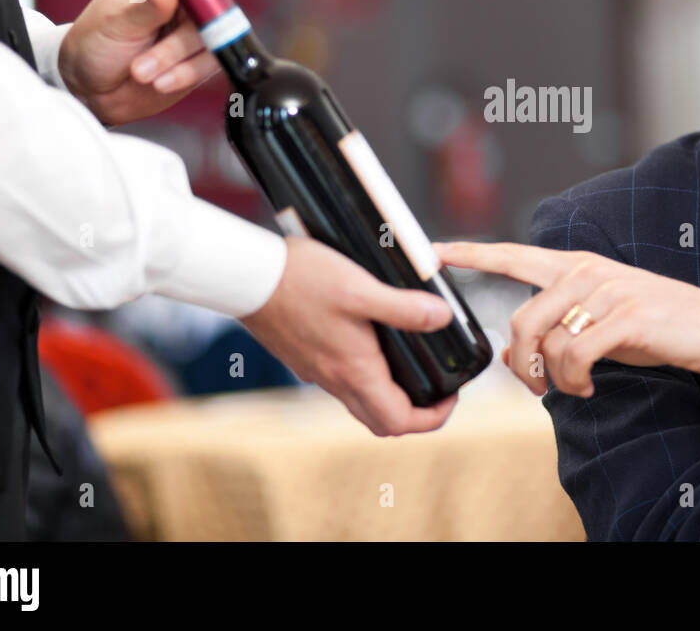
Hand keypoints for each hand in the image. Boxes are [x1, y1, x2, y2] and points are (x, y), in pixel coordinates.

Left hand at [57, 0, 253, 125]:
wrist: (93, 89)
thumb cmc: (97, 42)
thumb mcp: (115, 21)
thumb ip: (145, 6)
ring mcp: (195, 27)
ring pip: (212, 31)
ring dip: (177, 54)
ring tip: (141, 70)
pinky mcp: (202, 58)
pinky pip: (210, 62)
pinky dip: (185, 73)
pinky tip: (159, 81)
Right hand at [243, 236, 458, 435]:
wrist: (248, 277)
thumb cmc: (301, 280)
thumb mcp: (361, 289)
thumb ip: (404, 308)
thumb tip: (443, 319)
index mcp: (354, 371)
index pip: (400, 422)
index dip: (434, 417)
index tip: (451, 395)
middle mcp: (334, 379)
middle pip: (381, 420)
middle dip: (415, 413)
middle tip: (436, 386)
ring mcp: (316, 371)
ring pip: (360, 401)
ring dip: (389, 394)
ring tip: (411, 363)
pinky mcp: (304, 357)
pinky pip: (340, 381)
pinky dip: (364, 375)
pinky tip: (371, 340)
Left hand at [435, 241, 699, 396]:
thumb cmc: (653, 326)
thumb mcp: (599, 326)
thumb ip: (555, 332)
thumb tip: (510, 359)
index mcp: (576, 267)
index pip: (515, 256)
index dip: (472, 253)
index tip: (435, 252)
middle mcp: (586, 272)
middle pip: (522, 318)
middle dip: (522, 363)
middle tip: (537, 387)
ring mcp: (607, 291)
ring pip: (546, 340)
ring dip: (552, 378)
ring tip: (573, 387)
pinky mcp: (625, 317)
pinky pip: (575, 355)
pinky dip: (575, 381)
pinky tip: (590, 386)